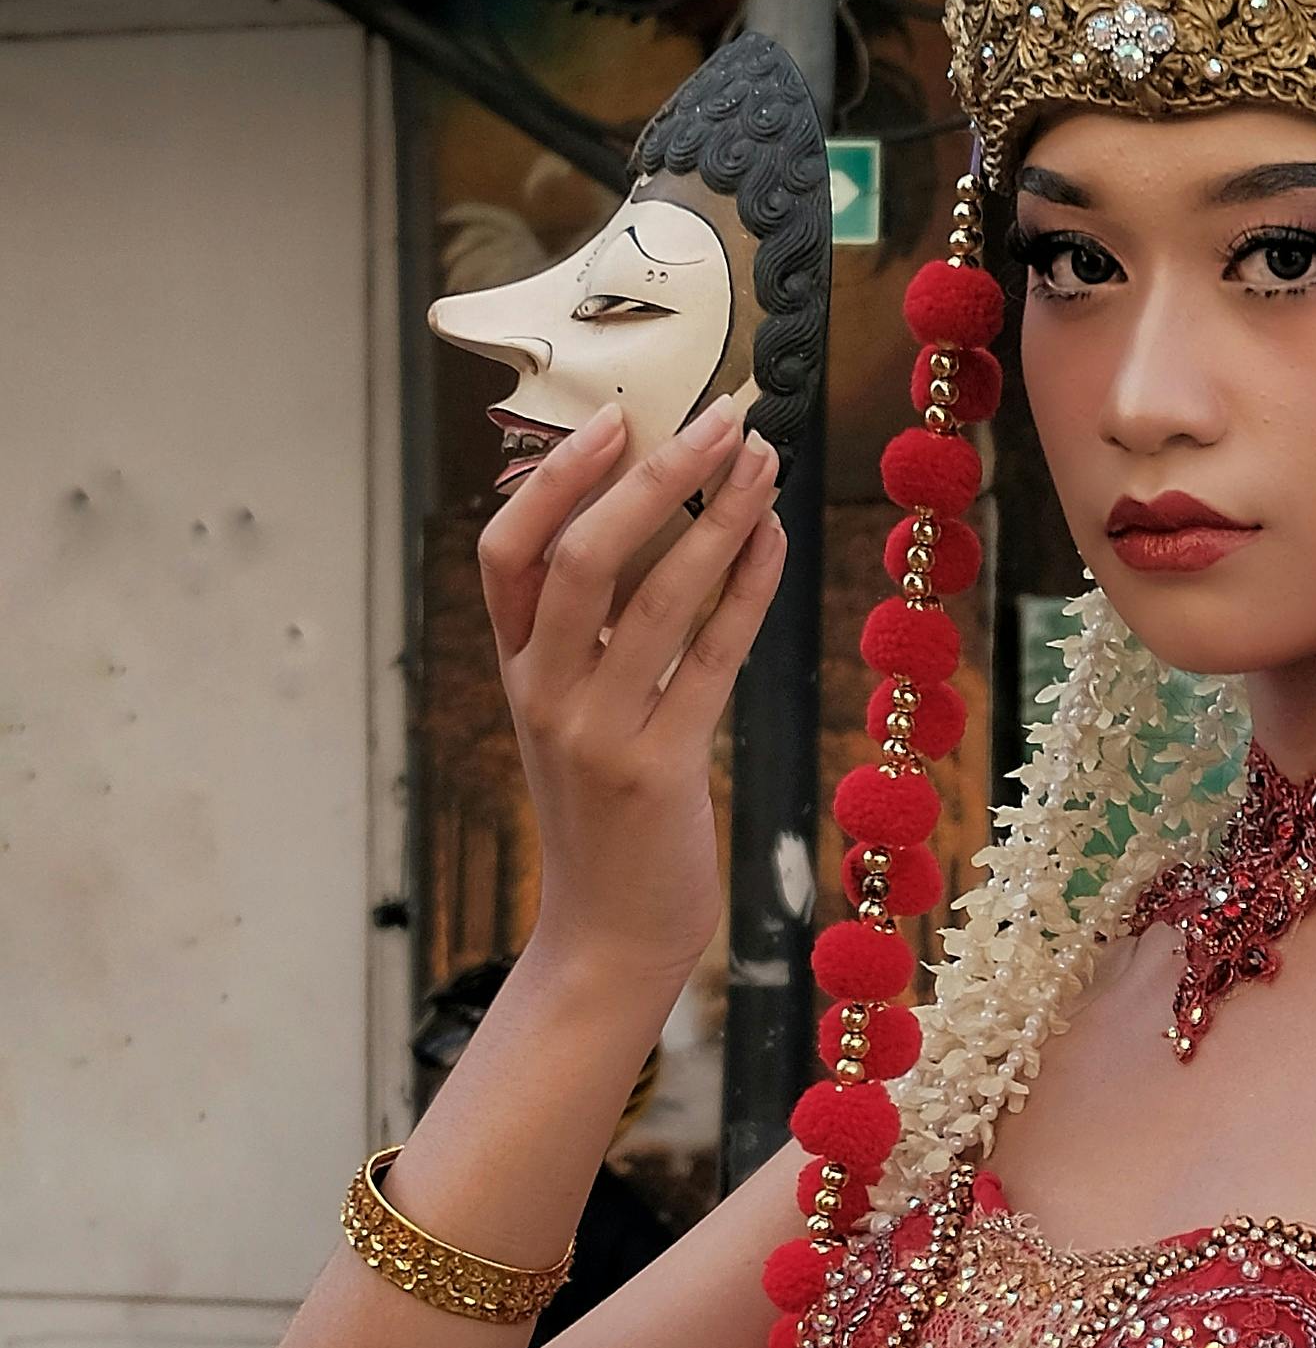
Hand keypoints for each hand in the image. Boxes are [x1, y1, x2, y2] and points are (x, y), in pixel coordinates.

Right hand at [476, 393, 785, 984]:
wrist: (608, 932)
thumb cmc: (604, 810)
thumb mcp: (573, 712)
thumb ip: (593, 629)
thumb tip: (649, 511)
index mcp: (514, 668)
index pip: (505, 550)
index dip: (557, 477)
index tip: (617, 415)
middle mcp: (543, 692)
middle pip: (581, 556)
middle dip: (655, 476)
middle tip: (722, 416)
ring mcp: (597, 733)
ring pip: (657, 599)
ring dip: (720, 519)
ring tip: (767, 463)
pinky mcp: (661, 768)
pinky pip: (712, 658)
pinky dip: (749, 589)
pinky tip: (778, 540)